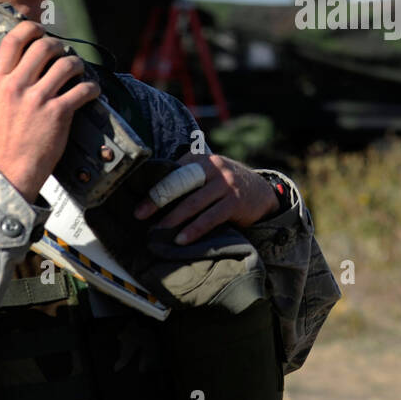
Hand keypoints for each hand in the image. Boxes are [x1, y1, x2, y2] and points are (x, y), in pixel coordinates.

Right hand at [0, 21, 100, 201]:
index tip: (40, 31)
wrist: (9, 172)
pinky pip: (82, 89)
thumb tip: (1, 76)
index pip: (12, 41)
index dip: (30, 29)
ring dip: (77, 64)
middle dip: (59, 45)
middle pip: (44, 47)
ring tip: (79, 70)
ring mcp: (38, 99)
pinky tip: (91, 91)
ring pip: (66, 64)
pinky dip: (91, 87)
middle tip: (64, 52)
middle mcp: (17, 86)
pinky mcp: (58, 113)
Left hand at [132, 153, 279, 244]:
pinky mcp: (235, 202)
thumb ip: (187, 178)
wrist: (262, 192)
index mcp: (201, 159)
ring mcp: (226, 184)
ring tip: (158, 232)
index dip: (154, 189)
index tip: (139, 208)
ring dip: (173, 219)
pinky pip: (210, 217)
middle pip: (180, 184)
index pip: (172, 172)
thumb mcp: (208, 174)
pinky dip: (195, 229)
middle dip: (158, 201)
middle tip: (140, 216)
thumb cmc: (225, 186)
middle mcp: (213, 167)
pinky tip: (182, 240)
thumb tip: (151, 196)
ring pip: (194, 202)